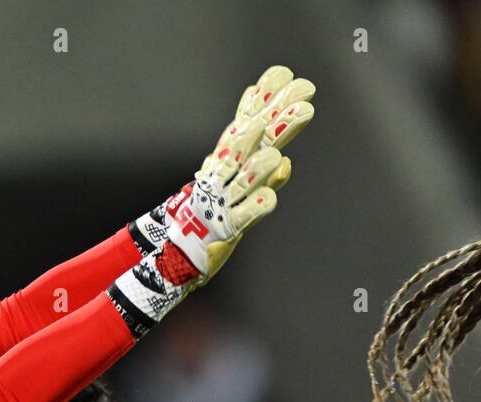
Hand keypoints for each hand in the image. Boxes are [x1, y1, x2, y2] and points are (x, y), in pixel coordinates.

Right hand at [127, 65, 314, 264]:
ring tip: (277, 153)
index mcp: (228, 160)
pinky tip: (271, 198)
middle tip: (300, 100)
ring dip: (258, 166)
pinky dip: (255, 207)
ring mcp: (222, 200)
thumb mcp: (242, 188)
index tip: (285, 74)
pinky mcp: (226, 229)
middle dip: (276, 123)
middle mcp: (224, 175)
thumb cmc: (216, 215)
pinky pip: (242, 216)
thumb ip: (266, 173)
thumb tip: (284, 155)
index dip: (265, 99)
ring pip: (244, 179)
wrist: (181, 249)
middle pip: (251, 144)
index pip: (249, 123)